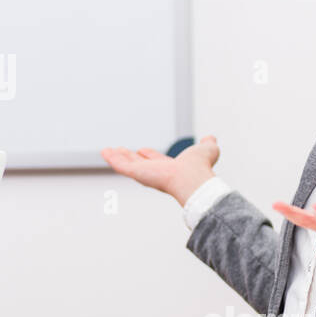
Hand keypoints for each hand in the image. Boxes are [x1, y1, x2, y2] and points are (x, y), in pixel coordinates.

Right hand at [100, 135, 220, 204]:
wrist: (193, 178)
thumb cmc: (200, 167)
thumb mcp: (206, 150)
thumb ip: (207, 144)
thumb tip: (211, 138)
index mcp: (171, 168)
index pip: (157, 161)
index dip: (150, 156)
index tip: (142, 150)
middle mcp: (157, 172)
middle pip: (139, 164)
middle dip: (129, 157)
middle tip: (120, 151)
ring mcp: (146, 174)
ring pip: (128, 165)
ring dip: (117, 158)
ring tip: (106, 151)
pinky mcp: (137, 173)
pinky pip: (121, 166)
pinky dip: (112, 159)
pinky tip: (105, 153)